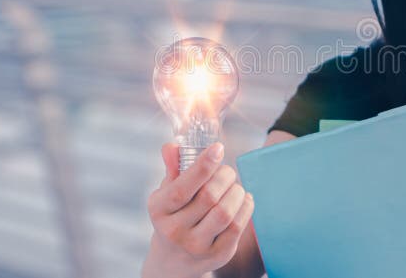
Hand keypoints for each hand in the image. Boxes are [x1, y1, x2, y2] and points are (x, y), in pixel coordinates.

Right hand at [143, 142, 254, 277]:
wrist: (173, 260)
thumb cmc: (174, 216)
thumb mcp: (167, 192)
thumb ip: (173, 167)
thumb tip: (172, 146)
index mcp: (159, 210)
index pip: (182, 187)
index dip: (203, 165)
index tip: (218, 148)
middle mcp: (174, 231)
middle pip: (209, 196)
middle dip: (225, 176)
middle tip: (227, 171)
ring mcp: (196, 246)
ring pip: (225, 212)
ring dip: (236, 192)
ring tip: (235, 187)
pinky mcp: (217, 255)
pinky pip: (237, 226)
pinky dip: (246, 207)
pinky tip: (243, 199)